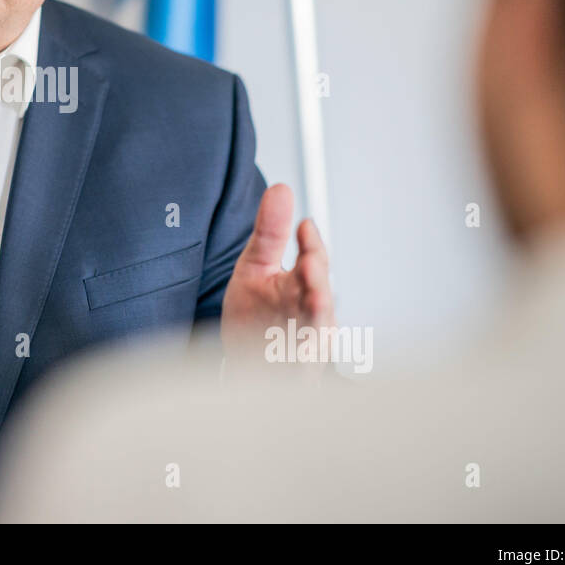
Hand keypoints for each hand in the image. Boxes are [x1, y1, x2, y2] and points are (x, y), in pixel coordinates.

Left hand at [220, 183, 332, 360]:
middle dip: (318, 283)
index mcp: (300, 285)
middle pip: (321, 297)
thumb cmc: (254, 316)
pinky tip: (300, 356)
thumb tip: (281, 191)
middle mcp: (308, 314)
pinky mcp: (296, 373)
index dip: (311, 244)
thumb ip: (270, 232)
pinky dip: (304, 363)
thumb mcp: (255, 266)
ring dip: (316, 323)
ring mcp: (305, 345)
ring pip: (318, 333)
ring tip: (312, 309)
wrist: (243, 363)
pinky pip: (304, 369)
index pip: (314, 260)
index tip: (304, 227)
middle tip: (311, 265)